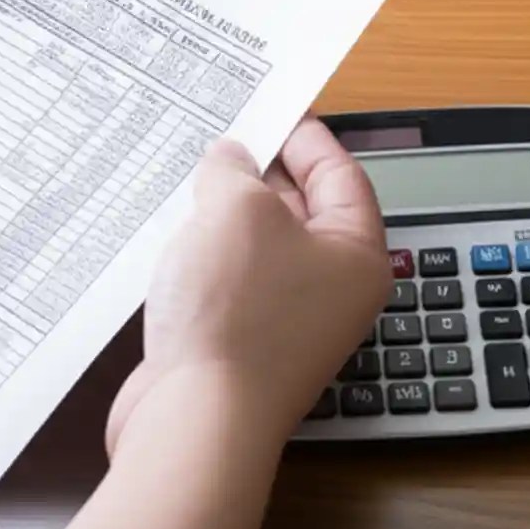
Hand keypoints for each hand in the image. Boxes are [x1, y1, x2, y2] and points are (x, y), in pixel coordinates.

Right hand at [106, 116, 391, 453]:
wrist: (198, 421)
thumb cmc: (235, 316)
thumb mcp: (236, 210)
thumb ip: (233, 170)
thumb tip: (228, 159)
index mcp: (356, 254)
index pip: (340, 174)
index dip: (304, 135)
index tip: (272, 107)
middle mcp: (330, 291)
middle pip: (302, 211)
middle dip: (260, 171)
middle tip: (220, 134)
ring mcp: (287, 323)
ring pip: (259, 249)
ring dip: (226, 214)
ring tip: (188, 176)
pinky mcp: (242, 346)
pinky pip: (229, 283)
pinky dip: (205, 255)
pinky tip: (173, 237)